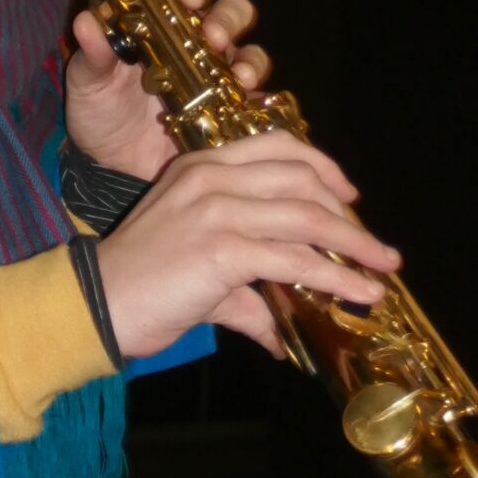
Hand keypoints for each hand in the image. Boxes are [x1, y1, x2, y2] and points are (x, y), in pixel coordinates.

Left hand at [64, 0, 269, 180]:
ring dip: (246, 54)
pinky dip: (258, 90)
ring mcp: (217, 72)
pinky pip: (257, 93)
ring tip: (234, 70)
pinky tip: (248, 94)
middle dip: (226, 17)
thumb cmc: (100, 110)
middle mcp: (196, 39)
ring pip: (249, 47)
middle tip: (212, 36)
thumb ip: (93, 53)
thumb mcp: (88, 81)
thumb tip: (85, 21)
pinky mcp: (232, 106)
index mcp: (162, 18)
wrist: (110, 163)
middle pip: (230, 8)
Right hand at [96, 129, 399, 359]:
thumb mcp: (197, 272)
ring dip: (354, 247)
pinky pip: (294, 258)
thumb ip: (243, 291)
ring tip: (382, 272)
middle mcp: (210, 177)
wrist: (95, 305)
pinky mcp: (222, 248)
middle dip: (348, 215)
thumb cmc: (137, 288)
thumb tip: (278, 331)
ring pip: (307, 217)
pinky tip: (356, 294)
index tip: (348, 195)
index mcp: (200, 167)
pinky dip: (335, 278)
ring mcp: (217, 209)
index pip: (277, 146)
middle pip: (302, 180)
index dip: (322, 166)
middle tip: (375, 248)